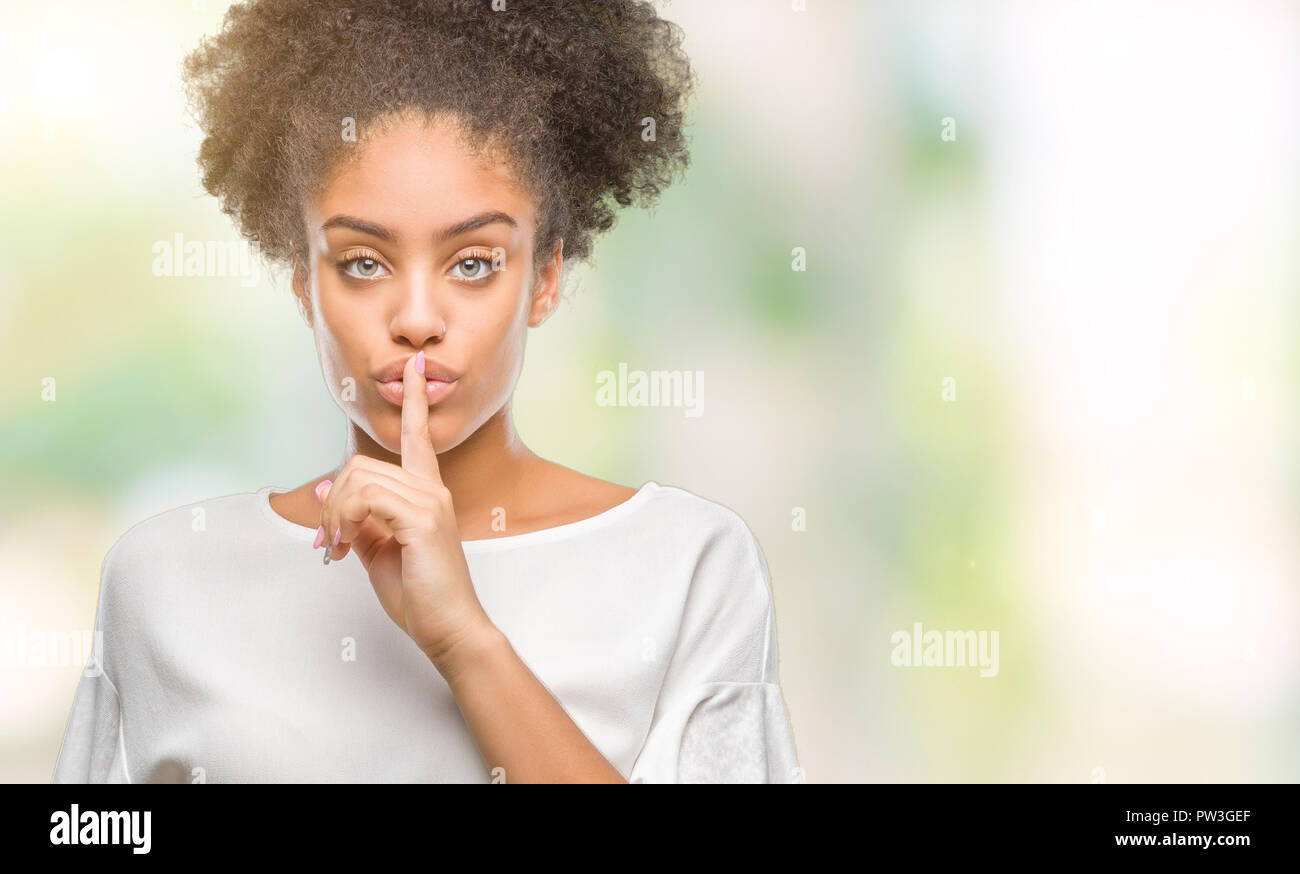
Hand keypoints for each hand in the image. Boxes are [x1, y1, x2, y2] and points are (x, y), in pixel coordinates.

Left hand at [315, 349, 494, 674]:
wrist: (450, 629)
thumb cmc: (421, 597)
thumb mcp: (380, 553)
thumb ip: (359, 520)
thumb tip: (327, 492)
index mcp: (427, 494)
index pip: (417, 436)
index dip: (415, 399)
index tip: (415, 365)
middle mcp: (432, 490)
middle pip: (360, 464)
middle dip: (331, 501)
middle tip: (326, 543)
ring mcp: (430, 502)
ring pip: (358, 480)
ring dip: (332, 516)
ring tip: (334, 550)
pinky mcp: (422, 519)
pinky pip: (365, 499)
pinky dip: (343, 522)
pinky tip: (342, 548)